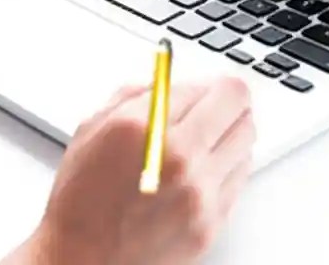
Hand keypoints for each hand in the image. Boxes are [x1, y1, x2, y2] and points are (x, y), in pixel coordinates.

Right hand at [7, 79, 254, 264]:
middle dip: (227, 100)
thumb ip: (133, 97)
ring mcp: (199, 193)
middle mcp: (176, 156)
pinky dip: (227, 166)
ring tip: (207, 140)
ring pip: (246, 139)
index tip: (201, 88)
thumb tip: (164, 81)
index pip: (202, 85)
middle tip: (215, 105)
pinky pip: (240, 177)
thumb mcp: (91, 130)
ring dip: (230, 132)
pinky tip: (203, 170)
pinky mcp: (211, 222)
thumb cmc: (81, 200)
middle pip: (238, 104)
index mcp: (141, 126)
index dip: (201, 83)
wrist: (82, 260)